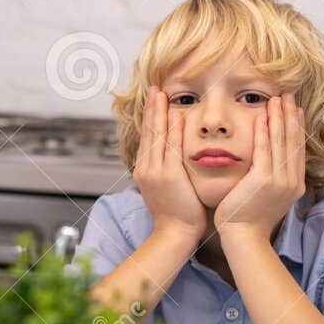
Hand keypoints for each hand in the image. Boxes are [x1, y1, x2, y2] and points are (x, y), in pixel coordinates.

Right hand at [134, 88, 206, 241]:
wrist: (174, 234)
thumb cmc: (178, 215)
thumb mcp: (167, 189)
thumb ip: (168, 171)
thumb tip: (172, 159)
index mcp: (145, 170)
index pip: (148, 138)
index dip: (150, 117)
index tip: (154, 100)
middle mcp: (146, 168)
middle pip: (148, 132)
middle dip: (151, 109)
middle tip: (154, 88)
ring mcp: (155, 172)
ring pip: (156, 136)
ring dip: (159, 113)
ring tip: (161, 94)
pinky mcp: (168, 177)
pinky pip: (170, 148)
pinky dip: (171, 130)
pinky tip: (175, 114)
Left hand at [214, 93, 305, 241]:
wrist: (243, 238)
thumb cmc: (249, 219)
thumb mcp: (268, 197)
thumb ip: (272, 179)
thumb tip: (271, 166)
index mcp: (295, 185)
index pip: (298, 149)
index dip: (297, 127)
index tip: (295, 109)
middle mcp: (292, 181)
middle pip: (293, 141)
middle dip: (290, 116)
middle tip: (288, 95)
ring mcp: (280, 181)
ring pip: (281, 142)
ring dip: (279, 118)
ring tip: (277, 99)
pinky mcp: (264, 181)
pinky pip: (265, 150)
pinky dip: (264, 132)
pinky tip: (262, 117)